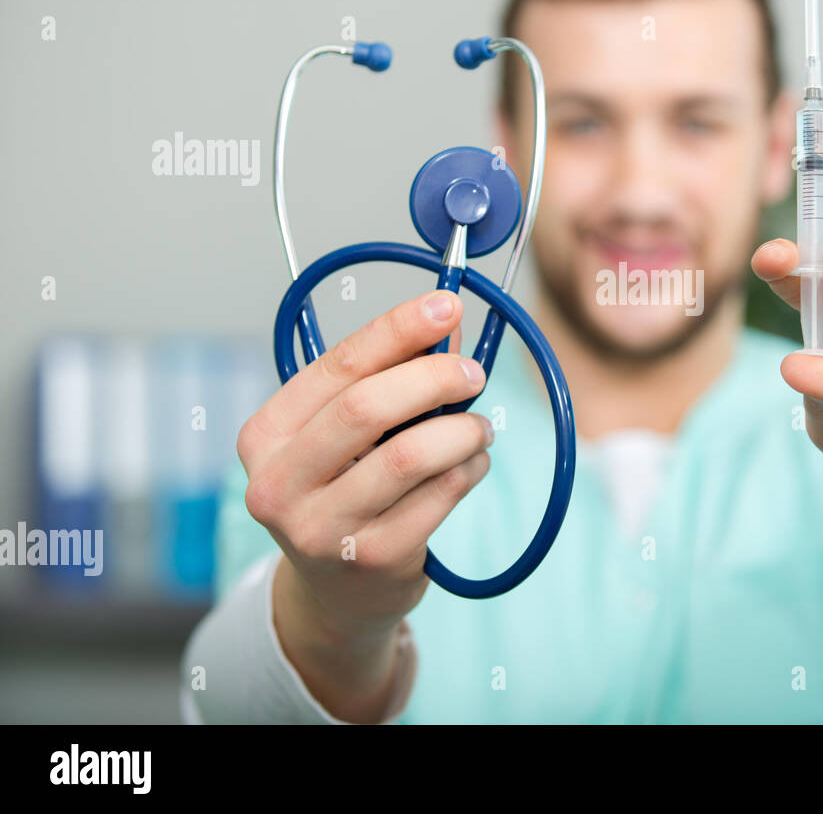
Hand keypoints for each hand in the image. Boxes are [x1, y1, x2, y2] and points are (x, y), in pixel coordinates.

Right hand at [235, 289, 493, 719]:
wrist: (336, 595)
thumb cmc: (342, 492)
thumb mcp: (346, 435)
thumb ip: (388, 376)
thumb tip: (446, 322)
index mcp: (264, 437)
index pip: (337, 366)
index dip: (397, 329)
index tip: (446, 304)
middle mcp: (279, 485)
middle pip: (367, 406)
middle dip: (434, 376)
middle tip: (474, 372)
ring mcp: (324, 529)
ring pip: (412, 454)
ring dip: (462, 428)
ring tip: (479, 427)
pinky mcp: (374, 560)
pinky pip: (441, 494)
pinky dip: (470, 467)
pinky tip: (473, 463)